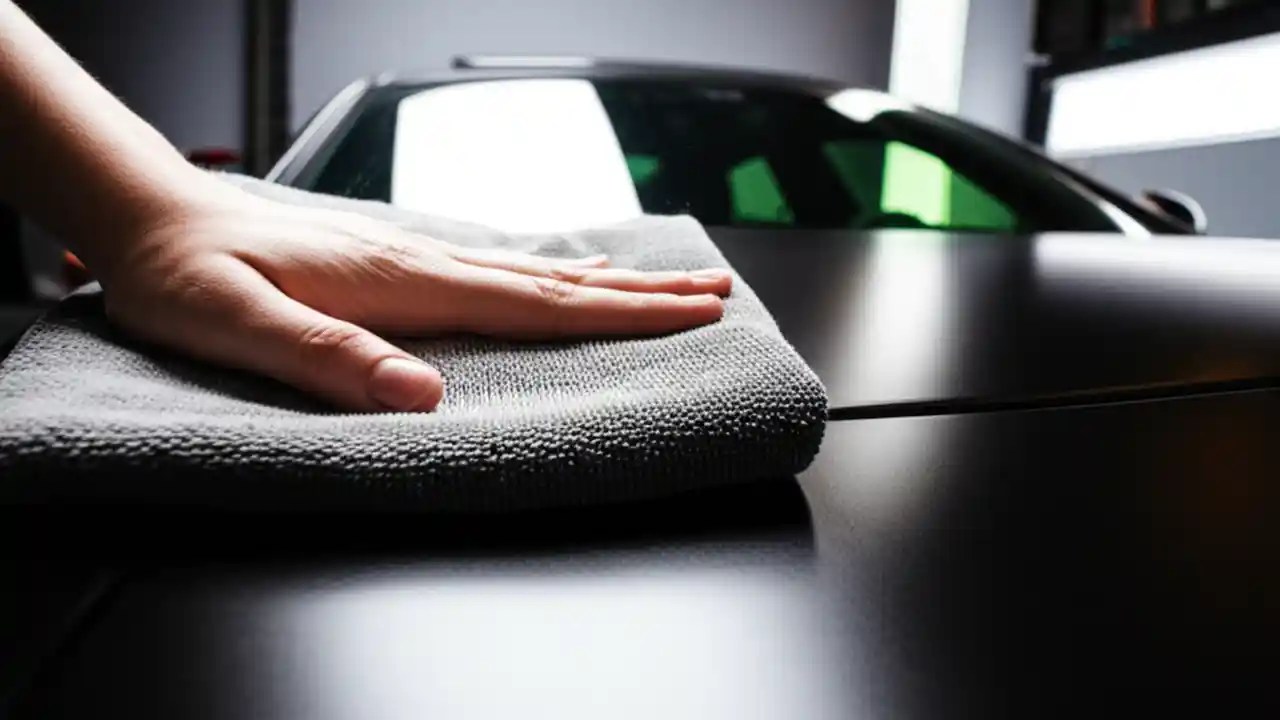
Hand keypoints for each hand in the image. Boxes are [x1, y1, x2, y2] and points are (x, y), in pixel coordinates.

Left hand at [97, 188, 731, 412]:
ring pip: (535, 270)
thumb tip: (418, 395)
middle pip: (557, 280)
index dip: (619, 314)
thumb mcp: (236, 326)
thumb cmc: (186, 272)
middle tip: (713, 295)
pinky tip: (561, 278)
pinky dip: (552, 275)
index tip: (688, 315)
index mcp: (404, 284)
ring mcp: (414, 255)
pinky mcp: (397, 259)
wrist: (152, 212)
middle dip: (642, 293)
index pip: (535, 304)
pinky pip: (499, 269)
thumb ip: (326, 357)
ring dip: (610, 280)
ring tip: (667, 284)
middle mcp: (424, 262)